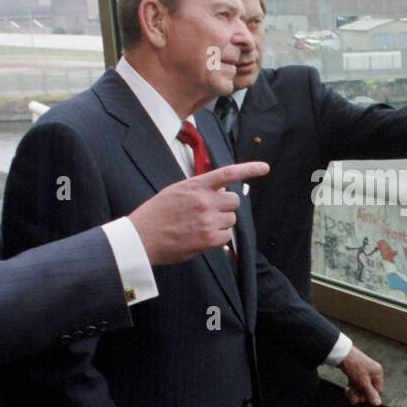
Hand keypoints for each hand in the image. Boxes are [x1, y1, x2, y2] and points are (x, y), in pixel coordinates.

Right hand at [128, 161, 268, 264]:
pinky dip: (218, 237)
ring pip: (232, 219)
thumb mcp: (176, 191)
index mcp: (195, 185)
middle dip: (227, 206)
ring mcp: (208, 220)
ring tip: (201, 225)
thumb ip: (199, 189)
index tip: (265, 167)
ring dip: (223, 222)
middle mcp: (204, 201)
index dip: (249, 169)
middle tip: (211, 211)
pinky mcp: (209, 239)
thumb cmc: (156, 214)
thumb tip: (220, 192)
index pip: (228, 173)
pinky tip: (201, 237)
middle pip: (234, 200)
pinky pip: (226, 236)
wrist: (142, 237)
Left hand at [339, 346, 383, 405]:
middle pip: (368, 390)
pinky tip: (347, 390)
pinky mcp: (356, 371)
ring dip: (355, 392)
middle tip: (351, 395)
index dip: (369, 396)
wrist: (340, 353)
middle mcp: (372, 372)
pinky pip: (356, 383)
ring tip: (347, 393)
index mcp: (377, 373)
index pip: (377, 391)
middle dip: (359, 394)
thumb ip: (370, 393)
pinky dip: (352, 387)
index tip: (360, 398)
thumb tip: (378, 404)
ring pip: (361, 387)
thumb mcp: (362, 382)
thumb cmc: (353, 367)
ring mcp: (364, 372)